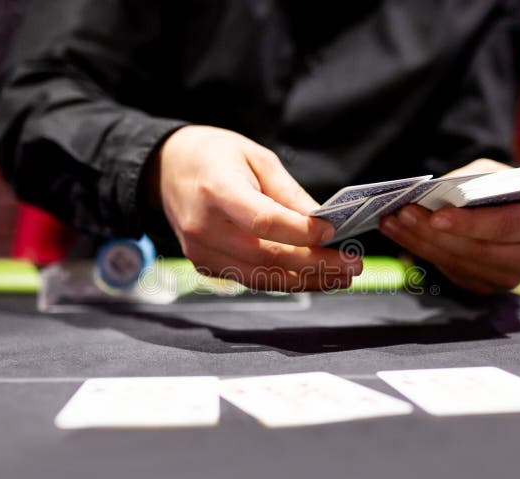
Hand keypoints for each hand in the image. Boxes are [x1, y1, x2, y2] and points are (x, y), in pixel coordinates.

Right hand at [153, 125, 361, 290]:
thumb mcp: (257, 158)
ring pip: (261, 277)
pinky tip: (313, 275)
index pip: (264, 221)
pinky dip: (285, 280)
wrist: (167, 169)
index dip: (302, 232)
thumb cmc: (215, 157)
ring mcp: (201, 251)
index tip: (333, 232)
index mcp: (217, 190)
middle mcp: (204, 227)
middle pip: (266, 256)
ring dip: (306, 280)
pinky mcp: (205, 265)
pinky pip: (251, 279)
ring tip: (340, 276)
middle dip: (315, 264)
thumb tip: (323, 222)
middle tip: (352, 264)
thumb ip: (289, 193)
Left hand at [379, 159, 519, 293]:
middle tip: (403, 213)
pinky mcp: (486, 285)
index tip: (436, 216)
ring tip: (392, 222)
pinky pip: (450, 271)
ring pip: (458, 263)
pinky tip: (400, 234)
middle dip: (434, 233)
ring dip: (420, 242)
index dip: (469, 224)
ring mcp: (508, 277)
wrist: (506, 207)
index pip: (504, 226)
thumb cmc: (498, 185)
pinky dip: (422, 252)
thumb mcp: (490, 173)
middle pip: (476, 250)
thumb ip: (469, 184)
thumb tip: (433, 197)